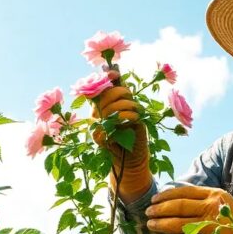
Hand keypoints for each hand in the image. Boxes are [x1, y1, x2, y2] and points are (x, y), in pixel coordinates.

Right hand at [91, 70, 151, 198]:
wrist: (134, 159)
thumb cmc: (133, 134)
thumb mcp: (131, 110)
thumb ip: (123, 95)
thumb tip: (116, 75)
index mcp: (100, 107)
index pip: (97, 88)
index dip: (104, 79)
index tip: (114, 73)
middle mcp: (95, 116)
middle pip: (103, 95)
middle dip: (120, 92)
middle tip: (133, 98)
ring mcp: (96, 127)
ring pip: (108, 107)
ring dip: (127, 105)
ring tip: (137, 110)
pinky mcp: (100, 137)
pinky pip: (111, 121)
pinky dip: (126, 117)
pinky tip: (135, 119)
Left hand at [145, 185, 232, 233]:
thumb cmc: (232, 217)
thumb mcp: (220, 200)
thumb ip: (200, 197)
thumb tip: (171, 198)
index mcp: (213, 195)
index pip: (184, 192)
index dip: (165, 196)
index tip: (154, 200)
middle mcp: (212, 208)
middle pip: (179, 207)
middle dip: (159, 210)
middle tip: (147, 213)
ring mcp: (213, 226)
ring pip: (180, 224)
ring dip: (162, 225)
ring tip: (151, 225)